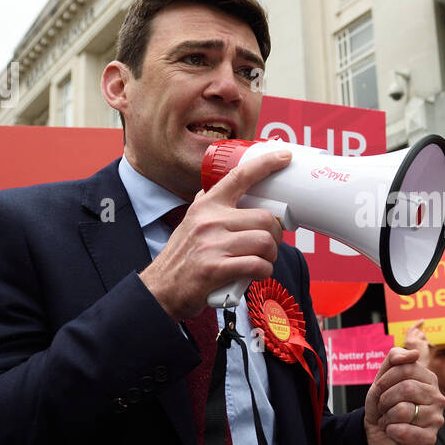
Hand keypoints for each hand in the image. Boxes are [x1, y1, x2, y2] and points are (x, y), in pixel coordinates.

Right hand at [139, 150, 290, 320]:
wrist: (160, 288)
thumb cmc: (183, 257)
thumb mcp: (192, 221)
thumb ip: (212, 205)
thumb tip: (235, 187)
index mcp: (206, 205)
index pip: (239, 176)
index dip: (265, 164)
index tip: (284, 155)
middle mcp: (209, 220)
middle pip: (265, 218)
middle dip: (275, 235)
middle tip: (270, 244)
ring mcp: (212, 244)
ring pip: (265, 242)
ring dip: (271, 255)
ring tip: (262, 259)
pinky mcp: (216, 268)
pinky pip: (257, 265)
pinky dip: (264, 271)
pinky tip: (257, 273)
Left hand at [363, 347, 444, 444]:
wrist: (376, 433)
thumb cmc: (383, 404)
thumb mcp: (383, 376)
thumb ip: (395, 357)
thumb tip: (415, 353)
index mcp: (429, 379)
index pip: (405, 368)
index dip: (385, 380)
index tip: (380, 390)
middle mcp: (438, 397)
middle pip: (406, 388)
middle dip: (385, 399)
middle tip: (383, 408)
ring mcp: (437, 419)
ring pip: (404, 410)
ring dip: (386, 417)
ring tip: (388, 420)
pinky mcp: (430, 439)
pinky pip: (404, 431)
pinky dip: (390, 431)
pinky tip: (393, 432)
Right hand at [403, 319, 429, 358]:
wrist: (420, 366)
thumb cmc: (419, 359)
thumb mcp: (416, 348)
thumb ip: (417, 340)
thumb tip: (422, 332)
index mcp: (406, 342)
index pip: (411, 329)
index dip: (417, 324)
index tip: (422, 320)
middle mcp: (409, 340)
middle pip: (418, 331)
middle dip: (422, 335)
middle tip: (425, 337)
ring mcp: (414, 341)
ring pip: (422, 334)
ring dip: (424, 339)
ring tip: (424, 347)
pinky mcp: (420, 342)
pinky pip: (426, 339)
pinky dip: (428, 343)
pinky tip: (427, 348)